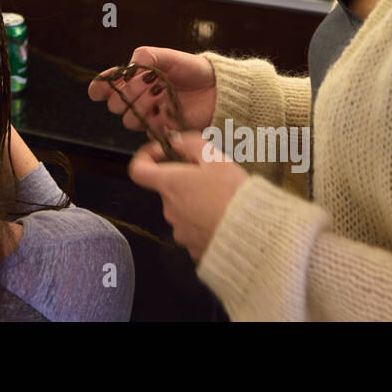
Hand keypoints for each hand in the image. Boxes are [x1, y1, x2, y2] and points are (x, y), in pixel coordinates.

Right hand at [87, 45, 217, 133]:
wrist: (217, 88)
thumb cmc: (193, 69)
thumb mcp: (169, 56)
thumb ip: (146, 55)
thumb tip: (127, 67)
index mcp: (136, 79)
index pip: (107, 86)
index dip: (100, 88)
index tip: (98, 90)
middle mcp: (139, 98)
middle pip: (115, 105)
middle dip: (129, 93)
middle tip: (150, 82)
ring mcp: (149, 115)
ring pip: (129, 120)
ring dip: (142, 107)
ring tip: (162, 94)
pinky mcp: (162, 130)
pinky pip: (148, 131)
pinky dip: (155, 120)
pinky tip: (168, 108)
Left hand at [128, 131, 248, 262]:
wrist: (254, 234)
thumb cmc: (232, 193)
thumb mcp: (215, 158)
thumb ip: (190, 143)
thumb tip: (174, 141)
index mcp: (169, 185)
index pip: (138, 170)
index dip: (146, 157)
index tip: (163, 152)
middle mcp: (169, 210)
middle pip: (168, 190)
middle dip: (185, 181)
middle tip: (212, 178)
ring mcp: (181, 233)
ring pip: (183, 211)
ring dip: (196, 203)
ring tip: (223, 201)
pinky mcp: (194, 250)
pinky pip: (195, 231)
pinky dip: (205, 224)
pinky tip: (225, 220)